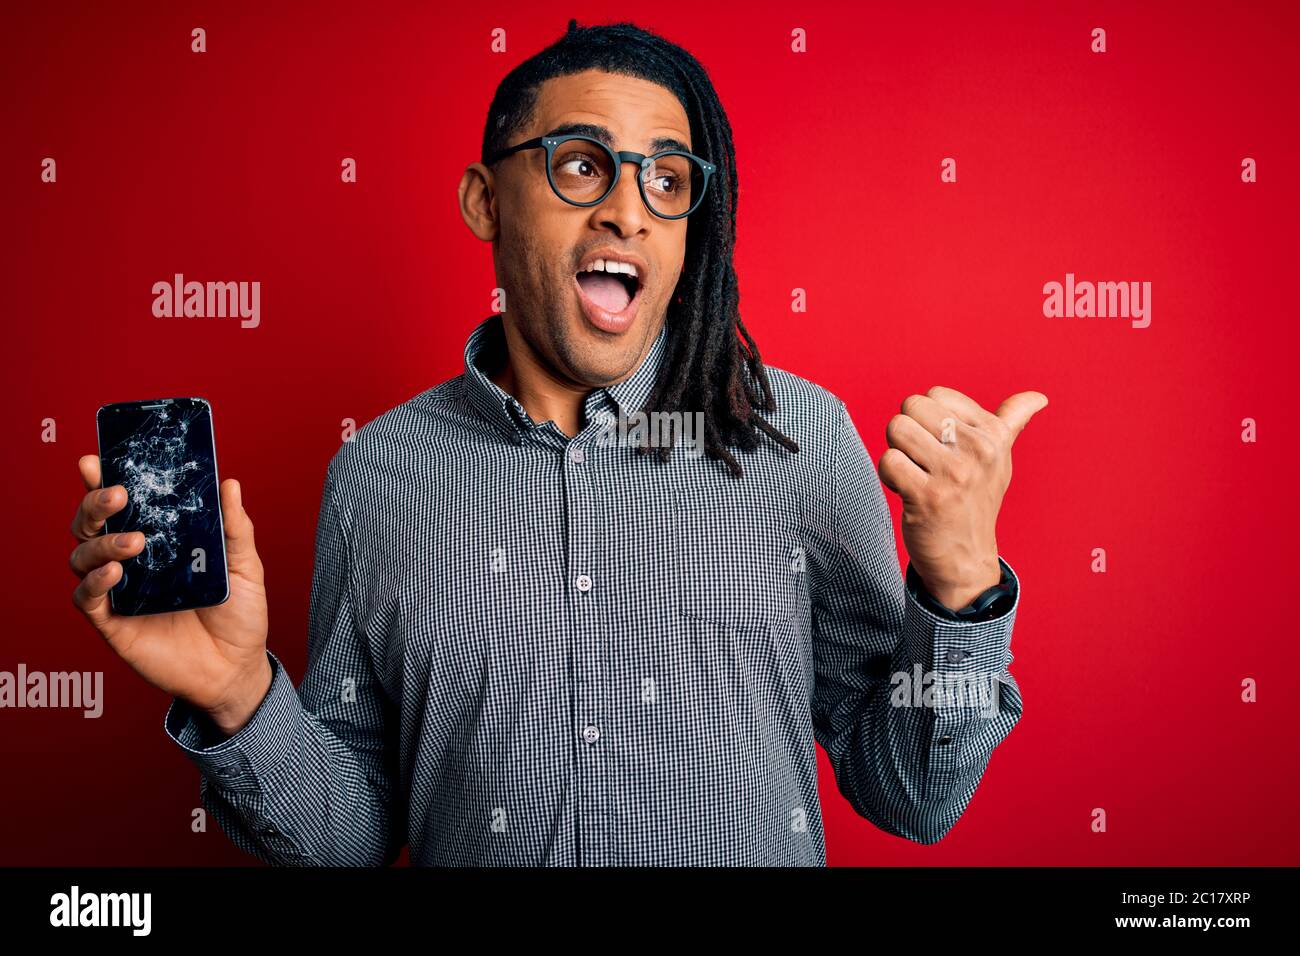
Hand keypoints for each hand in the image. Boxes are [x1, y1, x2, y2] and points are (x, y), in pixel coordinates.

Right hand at [68, 455, 271, 734]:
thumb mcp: (245, 566)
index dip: (102, 481)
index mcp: (160, 540)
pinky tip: (114, 574)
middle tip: (117, 493)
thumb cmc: (239, 615)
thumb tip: (229, 483)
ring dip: (101, 542)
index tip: (95, 459)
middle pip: (91, 525)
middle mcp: (132, 562)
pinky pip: (87, 599)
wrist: (238, 669)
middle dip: (94, 504)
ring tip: (133, 541)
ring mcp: (120, 591)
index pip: (122, 505)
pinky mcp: (113, 623)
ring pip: (82, 556)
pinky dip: (94, 582)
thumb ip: (235, 527)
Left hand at [878, 386, 1046, 610]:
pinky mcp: (928, 497)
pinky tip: (906, 491)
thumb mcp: (1000, 458)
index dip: (927, 418)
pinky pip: (889, 460)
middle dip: (907, 432)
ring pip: (897, 429)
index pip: (936, 394)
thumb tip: (1039, 397)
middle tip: (923, 462)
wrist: (966, 558)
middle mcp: (978, 451)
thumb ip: (1012, 421)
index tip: (941, 447)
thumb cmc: (977, 499)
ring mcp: (955, 474)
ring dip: (897, 453)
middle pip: (912, 406)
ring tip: (915, 475)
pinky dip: (889, 475)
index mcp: (993, 435)